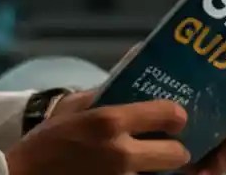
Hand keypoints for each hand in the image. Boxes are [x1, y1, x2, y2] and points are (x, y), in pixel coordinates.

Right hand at [5, 99, 191, 174]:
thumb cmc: (48, 140)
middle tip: (165, 148)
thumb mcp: (74, 106)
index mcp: (111, 121)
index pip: (170, 115)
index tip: (174, 119)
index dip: (176, 117)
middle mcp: (121, 154)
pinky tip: (131, 174)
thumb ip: (107, 89)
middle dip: (174, 151)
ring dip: (158, 171)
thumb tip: (136, 61)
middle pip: (178, 154)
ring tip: (147, 164)